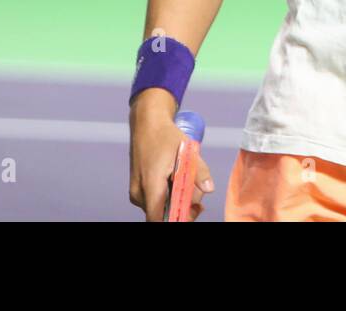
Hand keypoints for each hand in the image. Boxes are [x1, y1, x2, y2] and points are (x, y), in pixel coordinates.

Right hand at [128, 89, 213, 220]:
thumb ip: (199, 171)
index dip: (175, 221)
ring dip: (175, 204)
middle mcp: (139, 192)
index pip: (156, 218)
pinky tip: (178, 185)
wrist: (146, 123)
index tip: (190, 212)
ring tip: (190, 189)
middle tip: (199, 203)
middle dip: (181, 212)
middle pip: (160, 215)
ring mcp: (136, 191)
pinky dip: (167, 198)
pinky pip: (153, 202)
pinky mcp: (137, 188)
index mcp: (151, 184)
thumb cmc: (166, 136)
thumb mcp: (186, 150)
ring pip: (158, 209)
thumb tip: (209, 189)